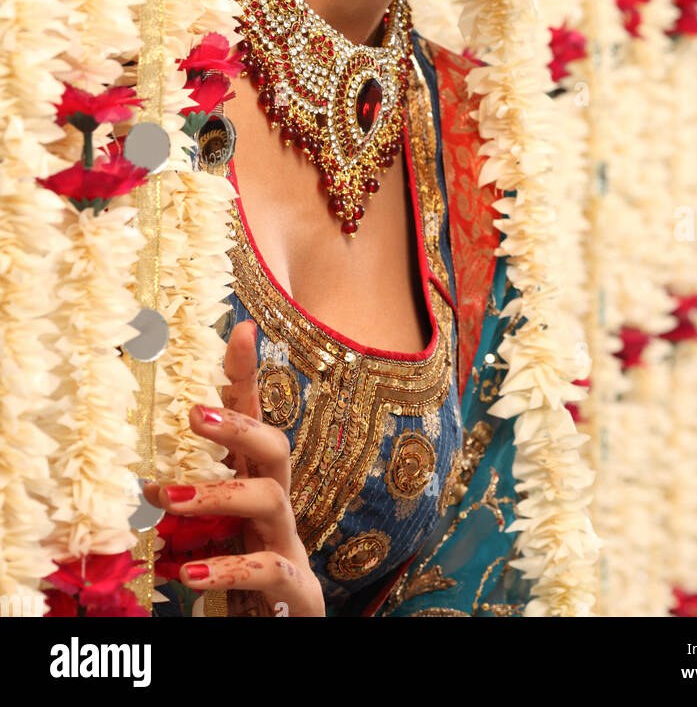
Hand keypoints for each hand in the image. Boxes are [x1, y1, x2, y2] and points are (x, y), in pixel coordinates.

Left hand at [145, 319, 324, 616]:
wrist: (281, 632)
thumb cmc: (242, 579)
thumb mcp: (210, 532)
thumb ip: (187, 500)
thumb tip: (138, 476)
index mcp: (254, 483)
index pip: (254, 419)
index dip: (248, 376)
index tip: (240, 328)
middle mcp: (277, 504)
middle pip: (276, 446)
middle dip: (241, 424)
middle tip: (194, 412)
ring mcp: (289, 542)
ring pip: (271, 498)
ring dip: (217, 493)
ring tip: (168, 498)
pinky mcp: (294, 589)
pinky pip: (268, 569)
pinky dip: (227, 569)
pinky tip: (188, 574)